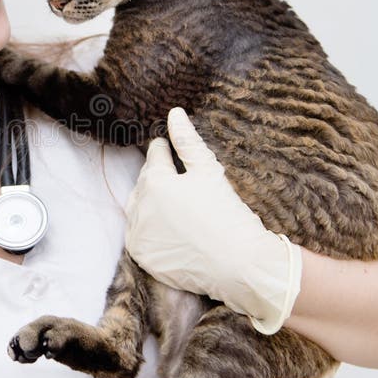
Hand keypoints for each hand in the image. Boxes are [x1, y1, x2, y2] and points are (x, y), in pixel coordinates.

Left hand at [124, 107, 301, 333]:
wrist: (239, 265)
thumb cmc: (227, 214)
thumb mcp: (209, 171)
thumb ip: (187, 141)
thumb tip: (174, 112)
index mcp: (154, 182)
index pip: (155, 154)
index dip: (165, 149)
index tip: (168, 148)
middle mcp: (139, 207)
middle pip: (145, 180)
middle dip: (157, 175)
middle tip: (176, 177)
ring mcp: (138, 233)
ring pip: (138, 206)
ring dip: (150, 200)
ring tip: (173, 202)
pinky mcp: (142, 255)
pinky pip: (139, 233)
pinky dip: (148, 226)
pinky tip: (168, 225)